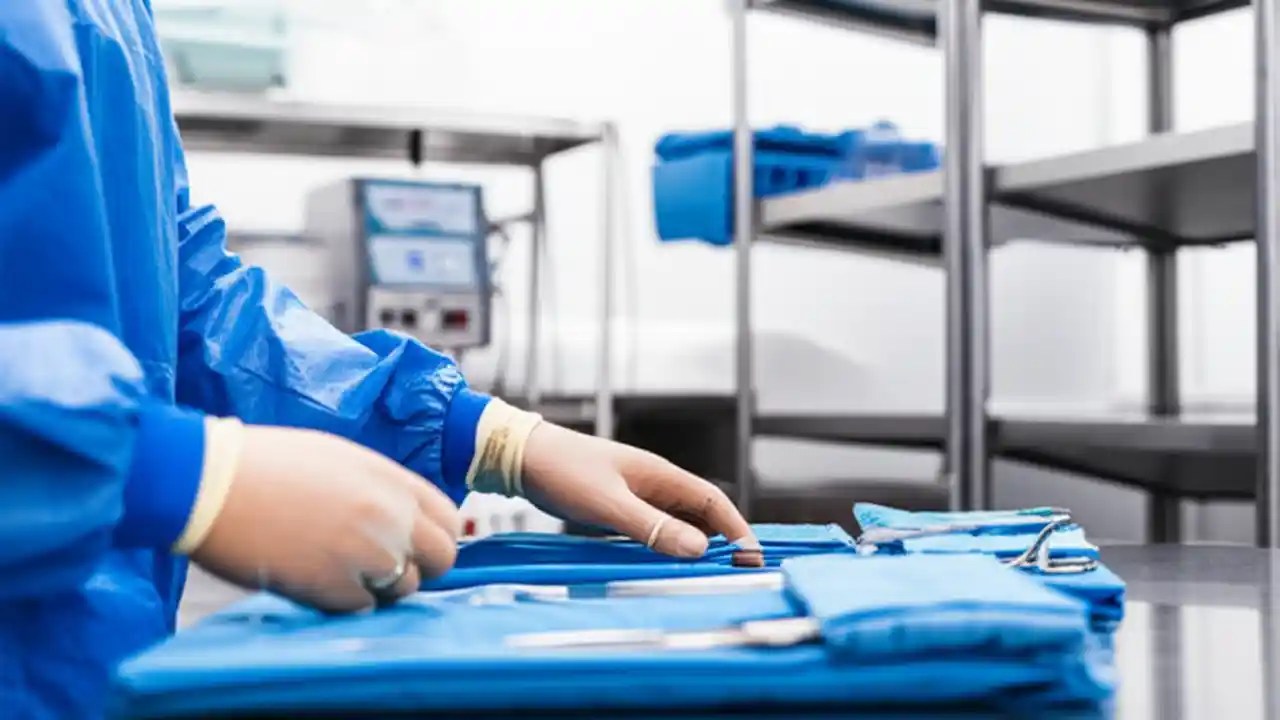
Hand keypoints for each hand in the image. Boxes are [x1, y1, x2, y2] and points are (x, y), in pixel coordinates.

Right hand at [190, 426, 460, 611]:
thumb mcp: (338, 459)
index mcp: (392, 479)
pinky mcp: (337, 586)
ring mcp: (368, 552)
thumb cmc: (265, 465)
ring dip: (379, 586)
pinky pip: (365, 607)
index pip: (448, 518)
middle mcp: (390, 515)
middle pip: (441, 558)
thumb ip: (379, 489)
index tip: (414, 545)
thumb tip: (402, 518)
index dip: (433, 536)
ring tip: (335, 567)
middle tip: (385, 567)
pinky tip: (315, 579)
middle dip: (420, 567)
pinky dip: (346, 601)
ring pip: (405, 588)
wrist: (212, 482)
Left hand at [520, 423, 757, 561]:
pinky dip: (665, 544)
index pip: (713, 501)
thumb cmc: (563, 471)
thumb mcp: (608, 504)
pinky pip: (653, 527)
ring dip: (692, 544)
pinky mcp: (618, 504)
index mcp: (660, 475)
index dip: (737, 528)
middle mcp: (654, 483)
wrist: (523, 456)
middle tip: (734, 572)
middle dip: (721, 540)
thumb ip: (652, 527)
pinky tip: (663, 563)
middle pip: (701, 513)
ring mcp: (636, 493)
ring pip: (677, 522)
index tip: (752, 555)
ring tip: (705, 574)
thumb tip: (698, 549)